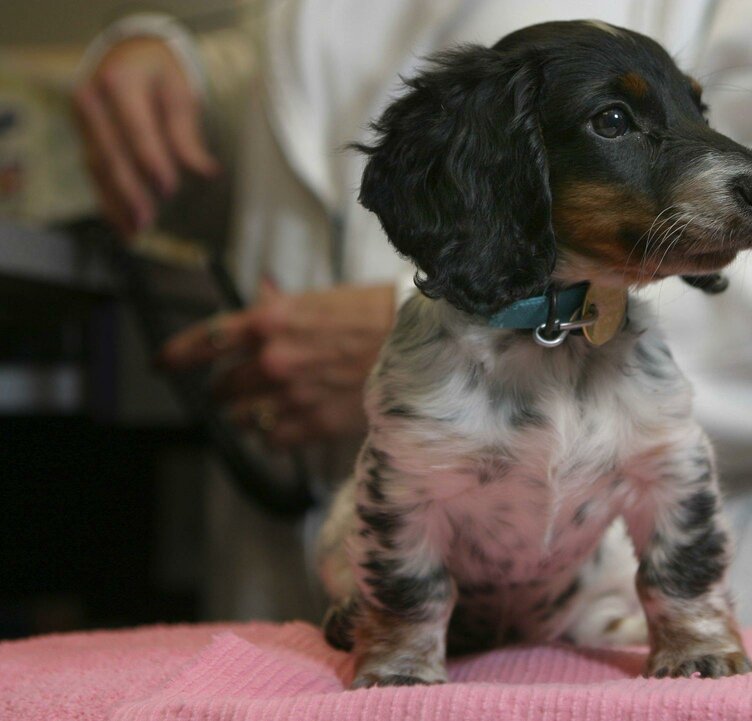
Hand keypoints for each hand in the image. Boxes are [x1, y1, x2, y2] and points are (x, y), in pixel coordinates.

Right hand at [73, 37, 218, 236]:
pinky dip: (108, 200)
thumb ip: (187, 134)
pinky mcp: (82, 137)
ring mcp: (81, 120)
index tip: (168, 190)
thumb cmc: (161, 75)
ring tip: (135, 231)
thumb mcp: (181, 94)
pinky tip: (122, 224)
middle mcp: (92, 100)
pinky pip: (93, 172)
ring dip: (116, 203)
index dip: (151, 161)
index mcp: (119, 82)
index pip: (136, 129)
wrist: (128, 54)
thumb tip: (207, 172)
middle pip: (111, 153)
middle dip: (129, 191)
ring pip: (97, 168)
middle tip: (146, 221)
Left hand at [159, 281, 394, 447]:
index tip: (161, 363)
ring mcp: (291, 396)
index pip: (204, 340)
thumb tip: (261, 296)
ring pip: (240, 418)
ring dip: (246, 414)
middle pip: (220, 387)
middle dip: (225, 389)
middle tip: (239, 387)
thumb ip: (282, 307)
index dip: (175, 354)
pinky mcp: (312, 425)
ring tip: (265, 407)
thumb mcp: (323, 300)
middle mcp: (272, 360)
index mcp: (270, 321)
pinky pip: (271, 441)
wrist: (420, 346)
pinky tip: (288, 423)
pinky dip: (273, 435)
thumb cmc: (375, 315)